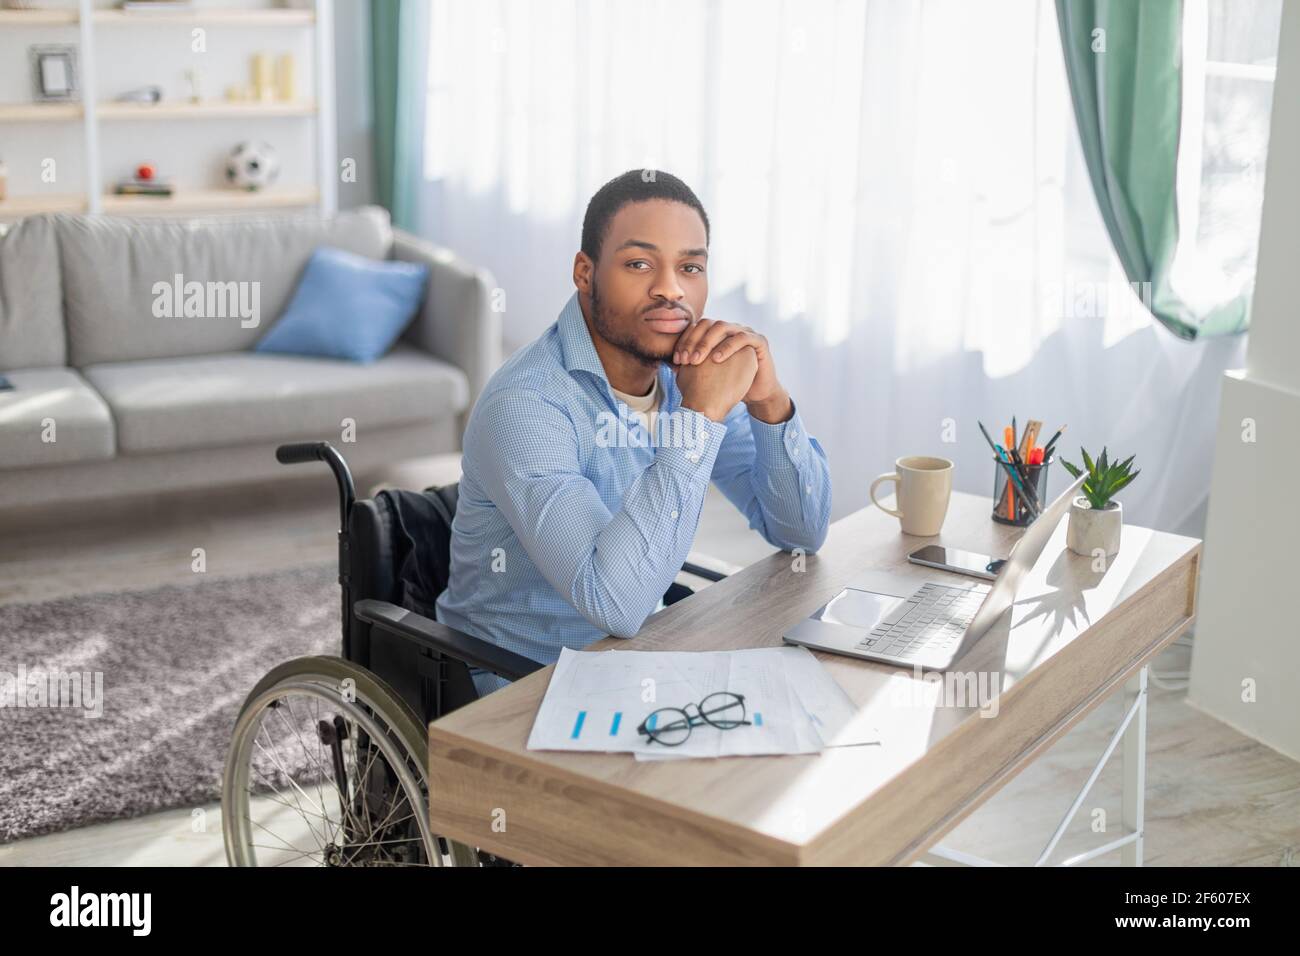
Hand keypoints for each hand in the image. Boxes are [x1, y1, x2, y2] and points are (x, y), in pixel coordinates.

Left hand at [672, 319, 790, 422]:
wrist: (754, 393)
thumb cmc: (729, 384)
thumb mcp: (707, 374)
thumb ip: (692, 366)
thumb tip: (670, 364)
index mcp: (717, 334)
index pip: (696, 328)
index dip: (684, 341)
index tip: (676, 360)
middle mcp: (730, 329)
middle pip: (707, 324)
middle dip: (693, 341)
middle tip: (685, 359)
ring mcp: (745, 332)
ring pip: (723, 326)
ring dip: (707, 342)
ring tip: (698, 360)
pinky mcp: (759, 340)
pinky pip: (742, 337)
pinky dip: (728, 346)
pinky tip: (717, 359)